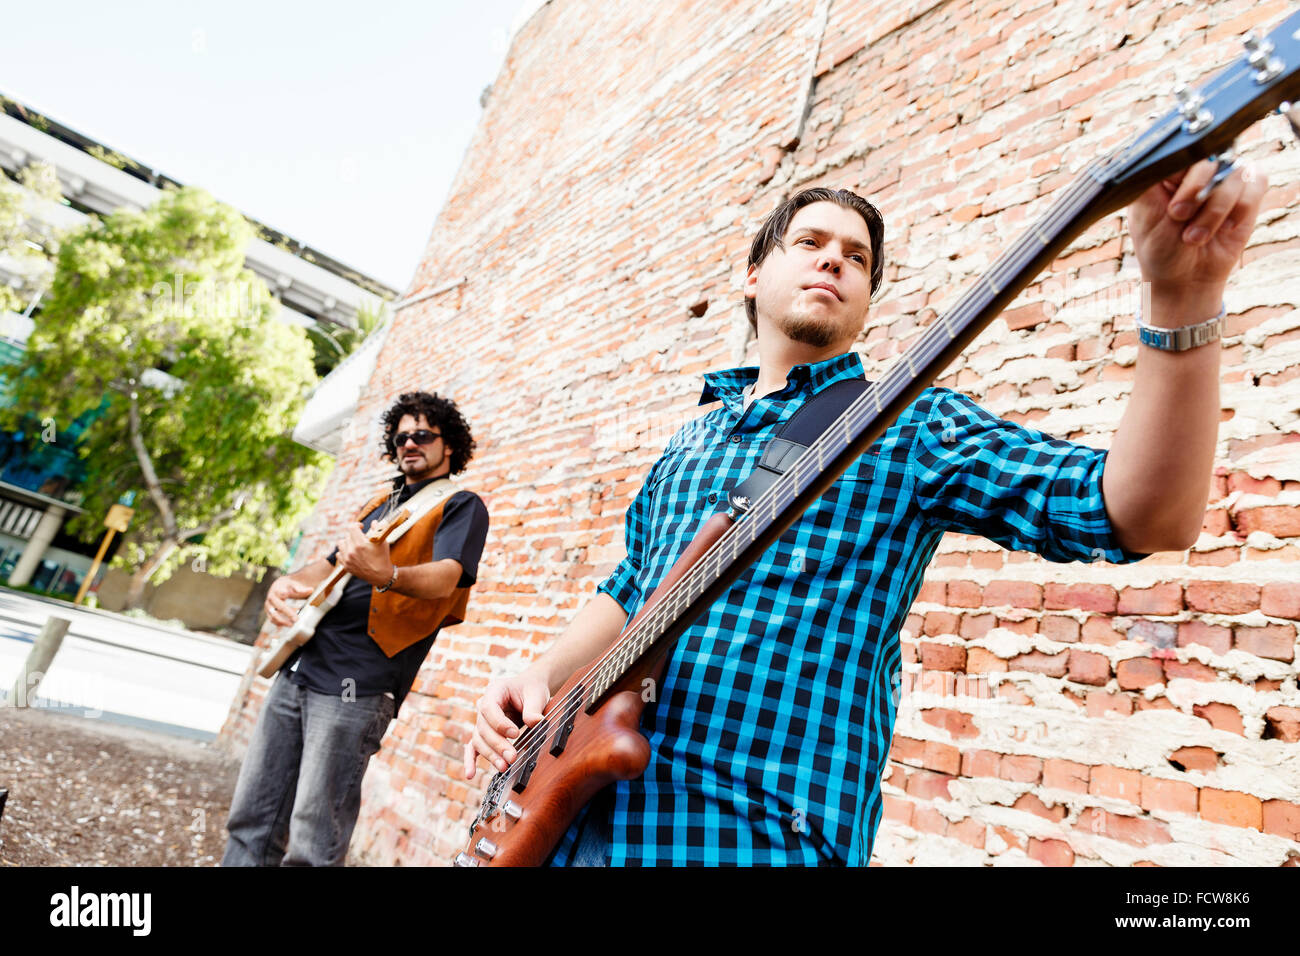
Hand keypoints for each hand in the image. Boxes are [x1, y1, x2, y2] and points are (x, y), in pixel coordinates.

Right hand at [265, 576, 313, 627]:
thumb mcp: (294, 585)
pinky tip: (287, 625)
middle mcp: (271, 598)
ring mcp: (268, 606)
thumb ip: (301, 589)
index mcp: (277, 590)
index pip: (281, 592)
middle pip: (279, 607)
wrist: (279, 586)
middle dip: (288, 613)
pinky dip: (279, 623)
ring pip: (273, 615)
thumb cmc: (288, 586)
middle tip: (296, 619)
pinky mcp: (268, 612)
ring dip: (283, 621)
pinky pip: (272, 619)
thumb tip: (310, 590)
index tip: (288, 597)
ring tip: (292, 625)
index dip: (284, 595)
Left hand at [336, 523, 393, 587]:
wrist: (381, 575)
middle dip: (355, 535)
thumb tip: (374, 522)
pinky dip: (344, 552)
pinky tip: (351, 552)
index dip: (357, 525)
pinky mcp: (346, 566)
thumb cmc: (383, 557)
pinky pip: (338, 554)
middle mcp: (352, 551)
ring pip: (341, 543)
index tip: (361, 527)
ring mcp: (347, 559)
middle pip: (348, 535)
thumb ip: (377, 529)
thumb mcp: (382, 541)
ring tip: (355, 544)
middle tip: (362, 538)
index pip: (352, 528)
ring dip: (347, 542)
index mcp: (360, 544)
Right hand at [463, 671, 550, 778]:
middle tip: (512, 757)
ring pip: (479, 740)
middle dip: (497, 745)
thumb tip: (536, 722)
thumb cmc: (531, 689)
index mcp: (494, 690)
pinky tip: (470, 774)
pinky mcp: (484, 733)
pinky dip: (470, 760)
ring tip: (504, 767)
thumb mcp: (536, 694)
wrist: (529, 690)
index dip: (500, 723)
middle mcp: (483, 705)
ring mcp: (481, 720)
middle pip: (483, 728)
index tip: (515, 734)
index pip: (489, 708)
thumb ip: (534, 708)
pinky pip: (473, 747)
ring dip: (490, 755)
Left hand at [1128, 158, 1266, 308]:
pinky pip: (1254, 187)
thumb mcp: (1144, 215)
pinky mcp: (1248, 193)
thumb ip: (1152, 181)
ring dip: (1214, 213)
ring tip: (1195, 237)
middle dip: (1197, 196)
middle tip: (1180, 219)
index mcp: (1170, 170)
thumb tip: (1163, 155)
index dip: (1183, 180)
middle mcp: (1199, 169)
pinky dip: (1239, 212)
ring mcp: (1225, 179)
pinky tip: (1224, 229)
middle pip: (1211, 160)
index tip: (1174, 210)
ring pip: (1233, 176)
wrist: (1183, 279)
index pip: (1185, 152)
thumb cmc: (1159, 248)